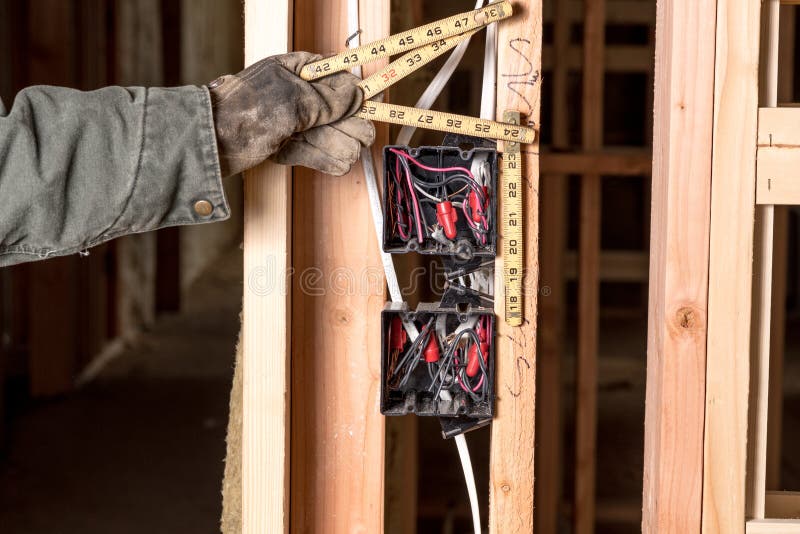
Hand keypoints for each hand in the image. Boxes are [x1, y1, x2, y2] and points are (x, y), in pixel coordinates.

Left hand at [208, 51, 374, 176]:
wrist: (212, 142)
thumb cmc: (246, 109)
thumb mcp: (293, 98)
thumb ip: (327, 99)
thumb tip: (356, 93)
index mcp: (295, 71)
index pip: (333, 76)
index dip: (353, 90)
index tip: (370, 102)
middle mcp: (295, 95)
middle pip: (334, 110)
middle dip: (350, 123)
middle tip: (365, 136)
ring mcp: (290, 122)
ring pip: (326, 134)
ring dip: (341, 144)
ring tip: (353, 153)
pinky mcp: (285, 146)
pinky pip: (313, 152)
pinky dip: (327, 158)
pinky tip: (341, 163)